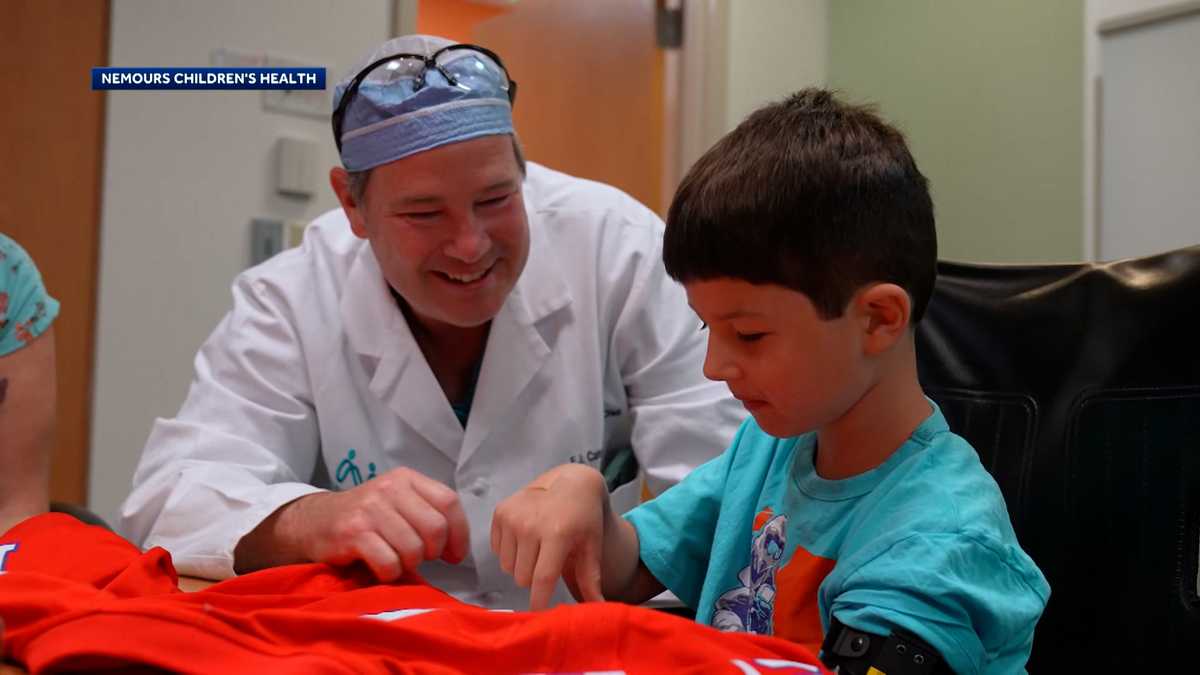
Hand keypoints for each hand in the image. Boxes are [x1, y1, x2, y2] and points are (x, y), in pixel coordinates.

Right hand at [287, 467, 469, 581]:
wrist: (314, 521)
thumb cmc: (365, 517)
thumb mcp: (397, 502)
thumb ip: (427, 513)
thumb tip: (457, 548)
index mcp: (406, 479)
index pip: (449, 502)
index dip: (459, 533)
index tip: (454, 554)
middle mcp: (389, 488)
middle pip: (435, 528)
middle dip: (433, 552)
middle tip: (420, 558)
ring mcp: (370, 510)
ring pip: (414, 549)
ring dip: (409, 565)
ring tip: (396, 561)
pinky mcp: (353, 533)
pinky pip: (389, 563)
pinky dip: (390, 574)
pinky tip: (381, 569)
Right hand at [490, 463, 609, 610]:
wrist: (571, 482)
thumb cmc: (584, 518)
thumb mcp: (592, 547)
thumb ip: (591, 579)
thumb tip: (596, 609)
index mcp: (557, 534)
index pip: (541, 579)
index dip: (538, 602)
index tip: (538, 615)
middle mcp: (531, 524)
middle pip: (522, 577)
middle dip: (534, 578)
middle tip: (547, 564)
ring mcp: (513, 517)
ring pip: (507, 566)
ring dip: (520, 565)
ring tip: (537, 549)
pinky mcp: (500, 512)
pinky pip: (497, 550)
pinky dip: (510, 550)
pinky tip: (525, 537)